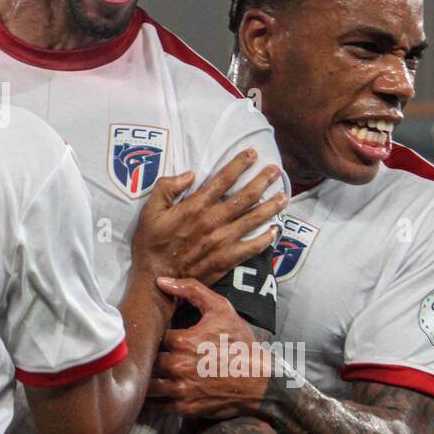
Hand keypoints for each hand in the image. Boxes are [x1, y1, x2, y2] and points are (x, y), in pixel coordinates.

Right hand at [131, 149, 285, 287]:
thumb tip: (190, 174)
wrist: (155, 280)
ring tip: (284, 196)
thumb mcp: (149, 210)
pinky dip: (266, 239)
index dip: (239, 165)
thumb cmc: (150, 243)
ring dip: (271, 206)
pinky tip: (275, 231)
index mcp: (194, 206)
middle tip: (275, 170)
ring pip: (253, 219)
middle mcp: (213, 221)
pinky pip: (252, 248)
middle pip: (245, 197)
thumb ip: (166, 188)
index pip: (222, 180)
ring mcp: (222, 241)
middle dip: (262, 181)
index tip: (252, 154)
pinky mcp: (226, 259)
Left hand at [147, 278, 270, 418]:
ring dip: (145, 379)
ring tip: (145, 374)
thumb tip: (161, 281)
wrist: (261, 381)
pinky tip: (152, 394)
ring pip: (147, 385)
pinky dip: (152, 401)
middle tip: (146, 355)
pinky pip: (157, 406)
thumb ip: (191, 290)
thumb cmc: (241, 344)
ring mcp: (181, 389)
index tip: (153, 335)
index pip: (152, 336)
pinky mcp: (186, 408)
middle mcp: (178, 365)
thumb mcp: (221, 309)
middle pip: (146, 360)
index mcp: (182, 341)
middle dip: (146, 357)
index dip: (151, 335)